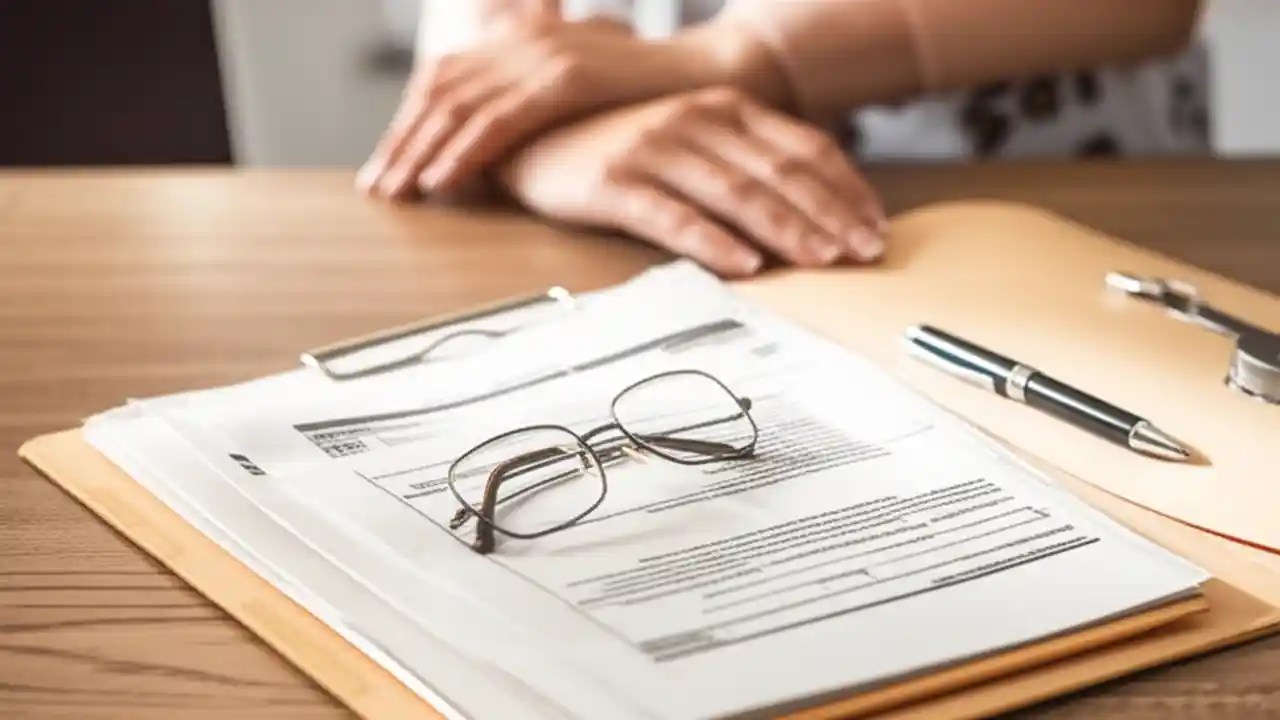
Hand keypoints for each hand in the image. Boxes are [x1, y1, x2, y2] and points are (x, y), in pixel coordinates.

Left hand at [357, 18, 787, 198]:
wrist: (714, 75)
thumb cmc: (648, 95)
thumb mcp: (578, 96)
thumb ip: (534, 107)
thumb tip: (495, 147)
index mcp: (520, 42)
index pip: (446, 82)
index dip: (409, 125)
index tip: (386, 169)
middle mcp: (522, 41)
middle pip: (440, 93)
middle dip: (403, 142)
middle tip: (377, 188)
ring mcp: (543, 56)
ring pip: (460, 107)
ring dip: (421, 152)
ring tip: (397, 192)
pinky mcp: (566, 80)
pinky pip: (499, 120)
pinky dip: (463, 150)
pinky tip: (439, 181)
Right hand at [497, 87, 887, 276]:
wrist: (534, 137)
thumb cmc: (624, 146)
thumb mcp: (694, 137)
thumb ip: (747, 159)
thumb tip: (814, 206)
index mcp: (725, 107)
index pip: (803, 148)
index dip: (846, 189)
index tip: (875, 227)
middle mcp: (696, 120)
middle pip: (778, 173)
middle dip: (829, 216)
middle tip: (864, 254)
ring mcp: (654, 149)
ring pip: (735, 194)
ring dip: (785, 230)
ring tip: (821, 262)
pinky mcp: (615, 184)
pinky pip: (673, 217)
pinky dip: (712, 242)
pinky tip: (744, 266)